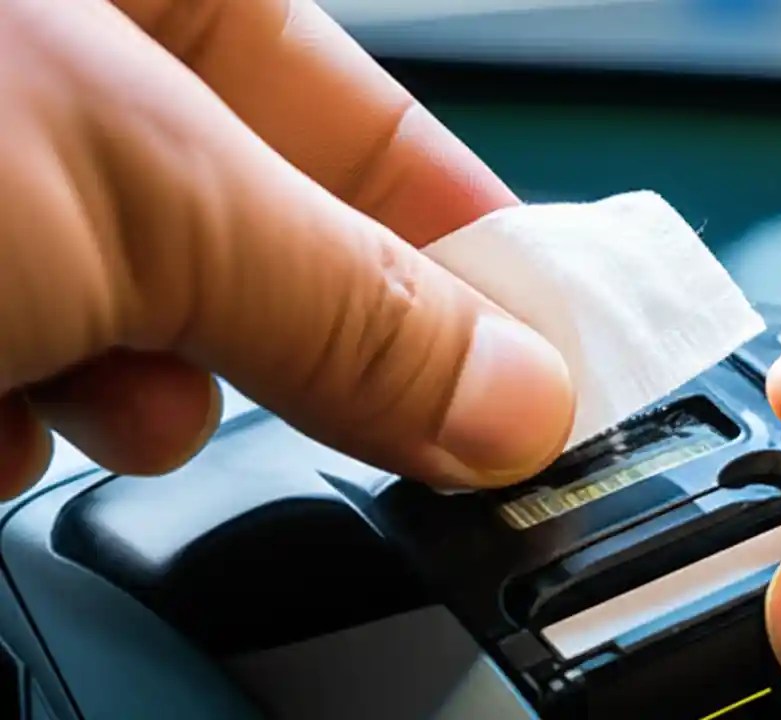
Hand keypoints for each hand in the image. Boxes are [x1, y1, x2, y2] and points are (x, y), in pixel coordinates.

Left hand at [0, 0, 573, 496]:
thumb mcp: (149, 203)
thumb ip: (351, 308)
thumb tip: (512, 397)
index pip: (366, 121)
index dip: (466, 242)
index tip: (535, 358)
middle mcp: (64, 72)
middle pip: (259, 237)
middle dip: (299, 345)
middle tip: (398, 432)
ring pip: (138, 318)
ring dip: (140, 399)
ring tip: (111, 407)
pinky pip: (28, 368)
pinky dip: (23, 419)